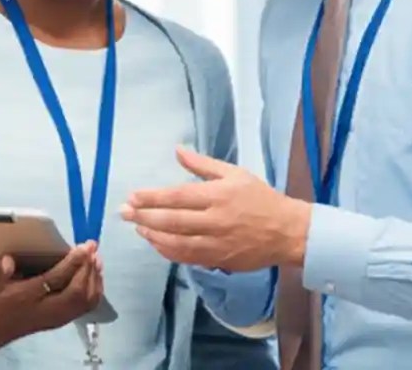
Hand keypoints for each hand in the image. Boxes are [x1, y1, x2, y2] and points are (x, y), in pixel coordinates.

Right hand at [0, 242, 103, 348]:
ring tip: (96, 259)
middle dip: (88, 269)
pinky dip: (94, 291)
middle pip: (77, 293)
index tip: (84, 246)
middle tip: (92, 248)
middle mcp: (45, 311)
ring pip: (85, 302)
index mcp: (27, 299)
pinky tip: (94, 277)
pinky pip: (85, 308)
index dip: (73, 262)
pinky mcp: (60, 321)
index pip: (56, 280)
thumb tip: (9, 260)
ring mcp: (55, 319)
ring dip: (94, 279)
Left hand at [120, 146, 312, 270]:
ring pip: (176, 243)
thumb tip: (178, 150)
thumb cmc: (260, 198)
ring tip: (138, 227)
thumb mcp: (235, 173)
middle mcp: (215, 220)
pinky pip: (186, 257)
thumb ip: (203, 165)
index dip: (152, 198)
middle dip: (144, 216)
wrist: (287, 232)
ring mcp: (216, 244)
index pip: (178, 197)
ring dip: (152, 235)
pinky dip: (167, 251)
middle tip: (123, 212)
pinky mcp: (218, 260)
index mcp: (218, 196)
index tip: (133, 196)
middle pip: (172, 221)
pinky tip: (156, 243)